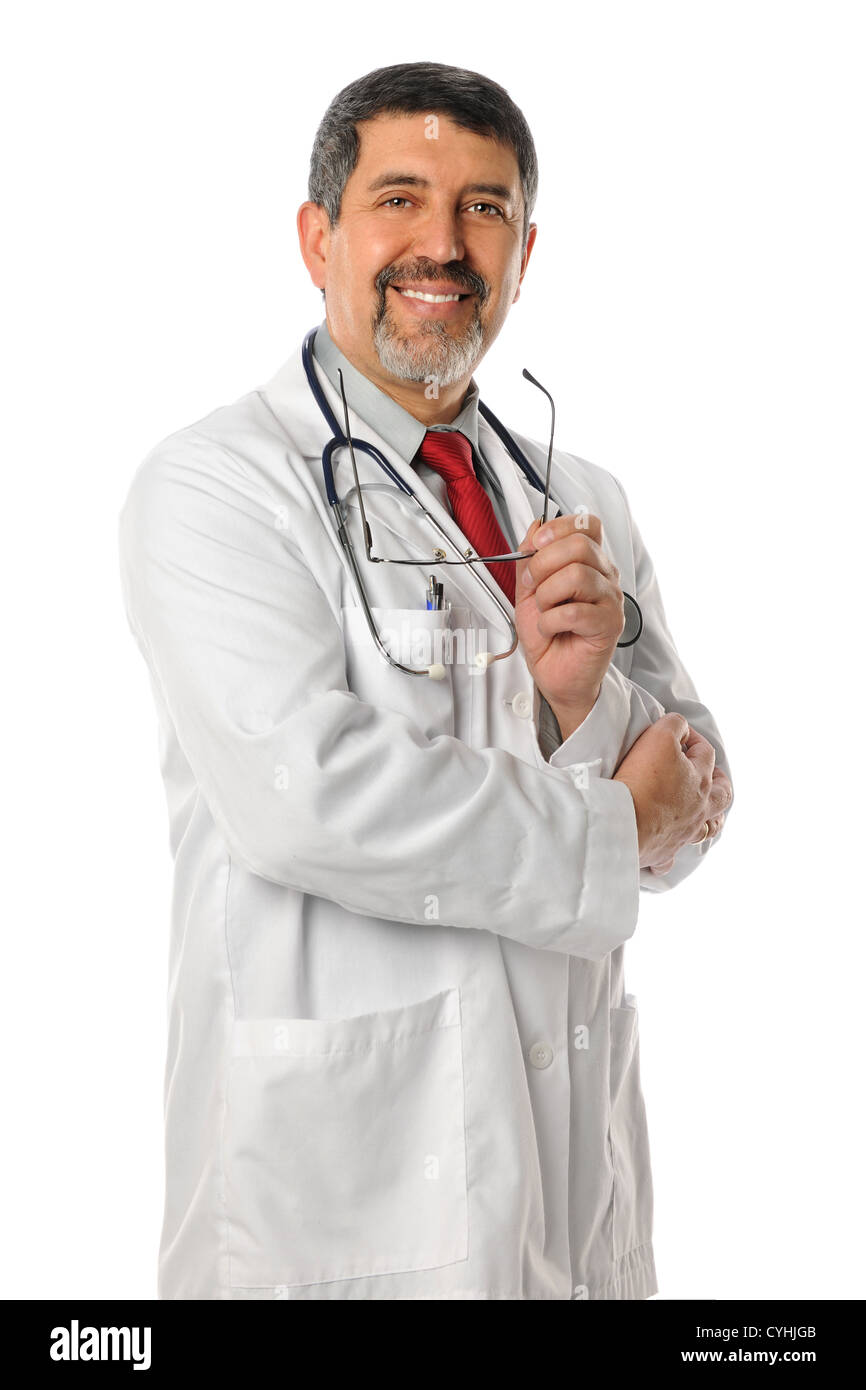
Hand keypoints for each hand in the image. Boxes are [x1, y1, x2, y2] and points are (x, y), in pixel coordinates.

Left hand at [514, 513, 624, 738]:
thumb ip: (530, 557)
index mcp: (589, 562)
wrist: (553, 674)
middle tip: (533, 587)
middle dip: (543, 564)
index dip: (558, 528)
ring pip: (577, 575)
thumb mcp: (528, 589)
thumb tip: (535, 527)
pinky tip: (552, 629)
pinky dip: (551, 622)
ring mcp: (610, 600)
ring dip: (547, 596)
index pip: (586, 524)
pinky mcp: (609, 625)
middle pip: (580, 545)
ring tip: (546, 612)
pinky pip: (574, 611)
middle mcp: (604, 576)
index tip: (537, 545)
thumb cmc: (547, 634)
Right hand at [612, 714, 731, 869]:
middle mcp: (698, 809)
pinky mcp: (663, 852)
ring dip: (707, 819)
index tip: (678, 735)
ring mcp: (683, 833)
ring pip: (706, 829)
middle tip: (712, 776)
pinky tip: (665, 850)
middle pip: (722, 796)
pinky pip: (670, 858)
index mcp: (701, 781)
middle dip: (720, 783)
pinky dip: (669, 853)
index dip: (693, 739)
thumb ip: (674, 725)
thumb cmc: (642, 780)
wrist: (622, 823)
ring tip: (701, 813)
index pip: (706, 753)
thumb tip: (680, 727)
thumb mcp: (659, 737)